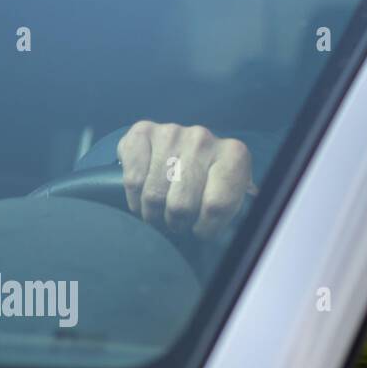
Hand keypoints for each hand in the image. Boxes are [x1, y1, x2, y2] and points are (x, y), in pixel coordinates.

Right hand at [117, 121, 254, 240]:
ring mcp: (171, 133)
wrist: (190, 148)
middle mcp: (203, 139)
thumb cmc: (213, 180)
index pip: (216, 206)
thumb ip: (232, 210)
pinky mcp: (143, 132)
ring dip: (154, 213)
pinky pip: (132, 179)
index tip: (202, 230)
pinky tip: (145, 194)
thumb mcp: (232, 194)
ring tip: (162, 212)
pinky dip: (135, 196)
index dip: (205, 228)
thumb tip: (227, 235)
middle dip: (178, 223)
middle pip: (181, 204)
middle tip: (180, 222)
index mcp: (233, 155)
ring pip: (154, 195)